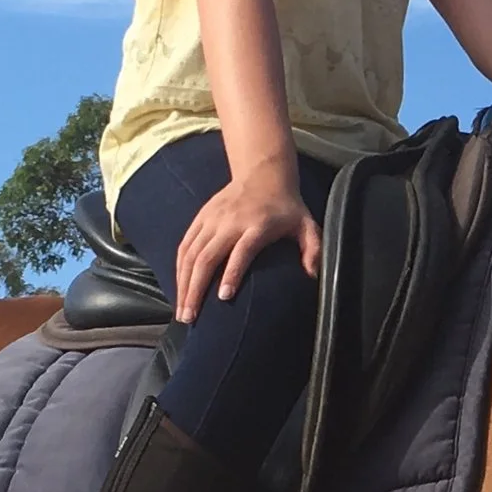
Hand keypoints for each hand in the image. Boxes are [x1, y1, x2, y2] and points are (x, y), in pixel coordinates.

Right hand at [174, 166, 320, 322]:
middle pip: (207, 257)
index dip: (232, 273)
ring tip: (182, 311)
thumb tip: (312, 275)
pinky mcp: (200, 218)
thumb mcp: (306, 225)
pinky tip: (178, 289)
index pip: (241, 251)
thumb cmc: (286, 207)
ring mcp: (212, 220)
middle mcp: (230, 222)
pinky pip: (184, 246)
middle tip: (190, 317)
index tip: (223, 297)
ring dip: (183, 284)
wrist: (263, 174)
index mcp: (257, 226)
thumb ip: (313, 249)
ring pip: (190, 254)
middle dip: (196, 289)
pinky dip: (178, 269)